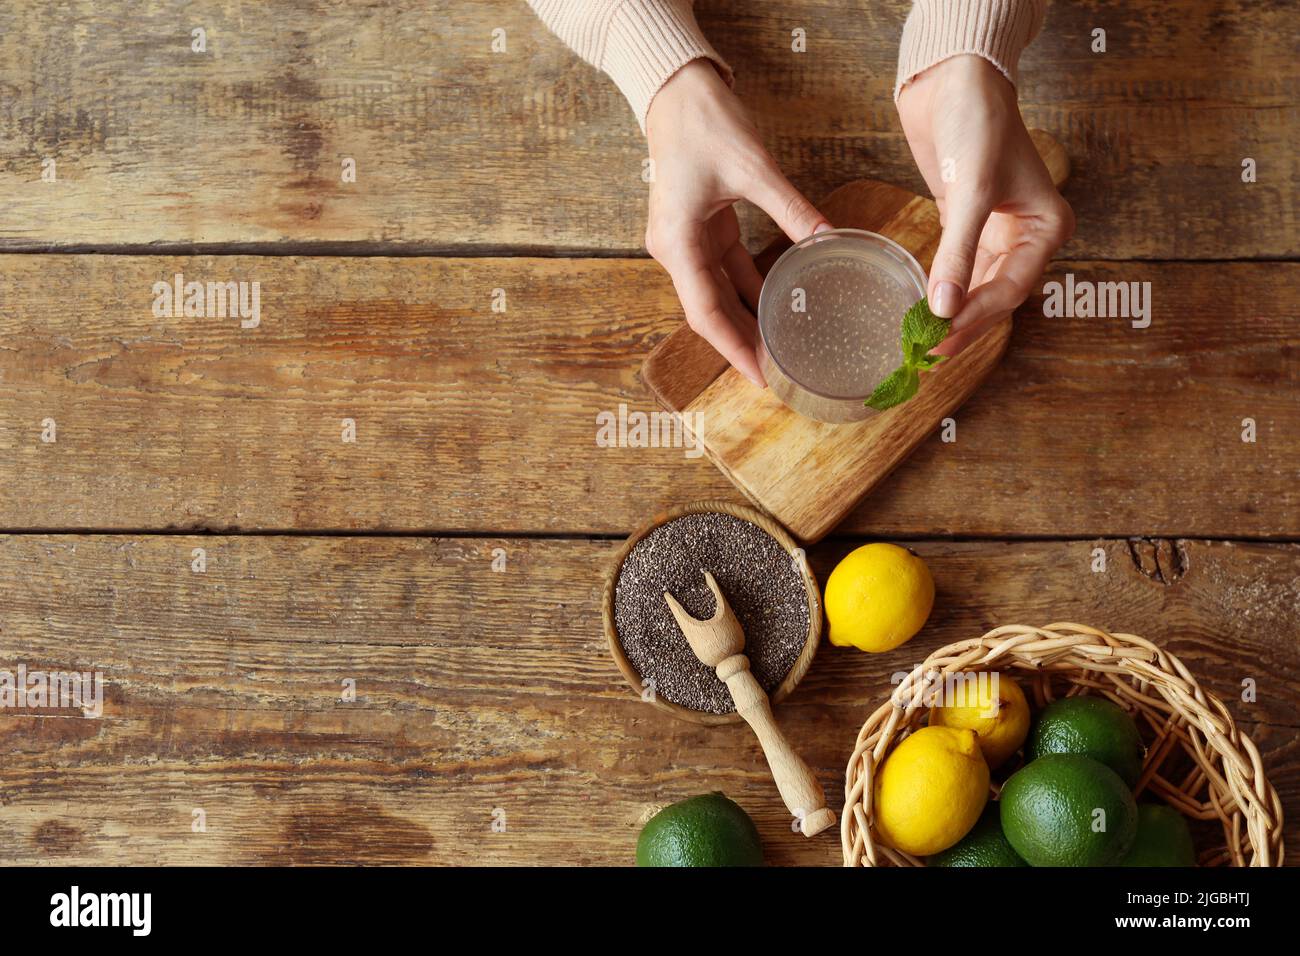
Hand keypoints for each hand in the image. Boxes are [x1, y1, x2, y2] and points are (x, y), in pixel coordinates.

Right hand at [644, 60, 829, 384]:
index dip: (734, 350)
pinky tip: (777, 307)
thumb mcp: (754, 169)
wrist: (677, 91)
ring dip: (747, 320)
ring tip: (780, 348)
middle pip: (710, 310)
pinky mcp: (701, 228)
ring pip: (718, 293)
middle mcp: (676, 250)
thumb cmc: (703, 124)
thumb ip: (792, 210)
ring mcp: (687, 241)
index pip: (706, 313)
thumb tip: (830, 241)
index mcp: (678, 243)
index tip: (760, 377)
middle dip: (743, 343)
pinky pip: (726, 270)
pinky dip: (749, 290)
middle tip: (779, 374)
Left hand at [897, 55, 1073, 354]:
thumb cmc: (976, 123)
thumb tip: (942, 307)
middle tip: (927, 352)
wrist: (955, 79)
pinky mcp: (967, 225)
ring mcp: (997, 232)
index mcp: (1047, 227)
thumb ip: (958, 252)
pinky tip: (921, 309)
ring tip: (921, 340)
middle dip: (963, 322)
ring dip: (951, 311)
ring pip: (977, 288)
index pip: (1011, 288)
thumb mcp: (971, 190)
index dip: (976, 318)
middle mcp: (1028, 235)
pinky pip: (958, 269)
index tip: (942, 340)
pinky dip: (941, 289)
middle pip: (995, 295)